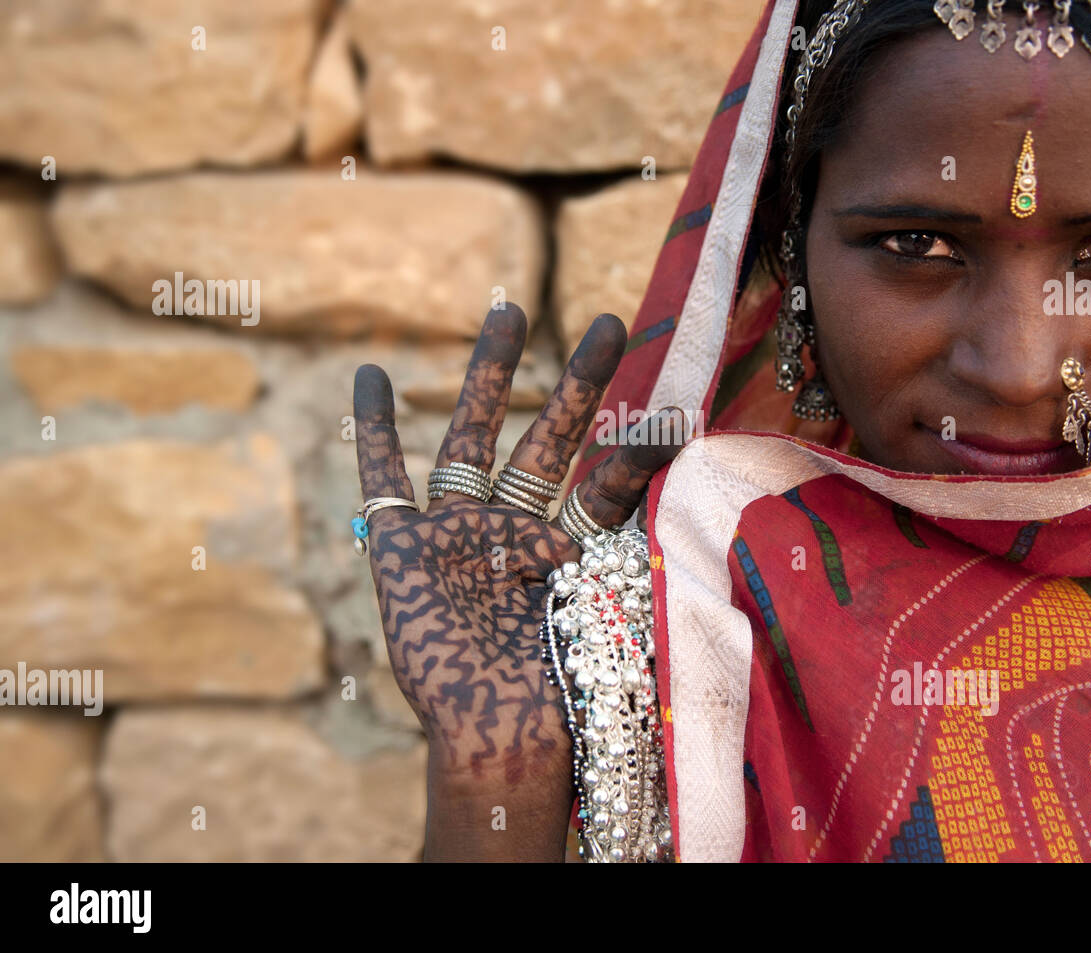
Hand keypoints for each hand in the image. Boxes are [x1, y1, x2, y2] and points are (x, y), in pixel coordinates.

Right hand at [352, 304, 684, 859]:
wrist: (505, 728)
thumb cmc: (570, 680)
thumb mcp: (620, 590)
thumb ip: (644, 518)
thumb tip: (690, 451)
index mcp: (572, 547)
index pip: (608, 477)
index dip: (639, 443)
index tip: (676, 408)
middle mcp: (517, 530)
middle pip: (549, 438)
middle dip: (578, 381)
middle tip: (608, 322)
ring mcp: (459, 533)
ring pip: (472, 434)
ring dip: (488, 374)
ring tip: (509, 308)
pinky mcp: (403, 548)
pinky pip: (382, 478)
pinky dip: (370, 431)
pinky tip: (365, 378)